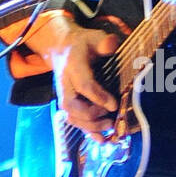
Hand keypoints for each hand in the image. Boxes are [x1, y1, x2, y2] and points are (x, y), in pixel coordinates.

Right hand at [37, 17, 121, 138]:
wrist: (62, 49)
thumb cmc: (83, 44)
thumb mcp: (94, 36)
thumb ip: (104, 42)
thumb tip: (112, 44)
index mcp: (72, 66)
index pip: (83, 85)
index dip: (97, 96)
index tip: (113, 104)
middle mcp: (65, 83)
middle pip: (72, 105)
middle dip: (92, 115)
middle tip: (111, 116)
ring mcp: (64, 95)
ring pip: (71, 117)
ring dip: (90, 126)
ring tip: (110, 126)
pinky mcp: (68, 104)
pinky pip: (74, 121)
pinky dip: (87, 132)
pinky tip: (101, 139)